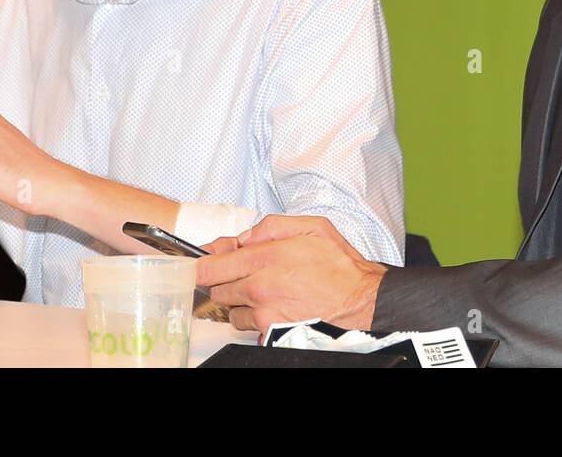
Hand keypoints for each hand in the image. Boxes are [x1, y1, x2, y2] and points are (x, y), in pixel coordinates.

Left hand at [196, 215, 385, 335]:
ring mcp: (263, 314)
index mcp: (265, 258)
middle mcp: (259, 288)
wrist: (362, 303)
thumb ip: (272, 227)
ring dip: (242, 302)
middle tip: (249, 275)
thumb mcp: (313, 227)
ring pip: (232, 310)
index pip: (211, 264)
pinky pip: (249, 327)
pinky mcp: (271, 334)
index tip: (198, 263)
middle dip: (227, 280)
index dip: (200, 263)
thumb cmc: (341, 268)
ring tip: (267, 293)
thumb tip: (246, 236)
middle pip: (218, 288)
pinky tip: (276, 309)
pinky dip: (256, 320)